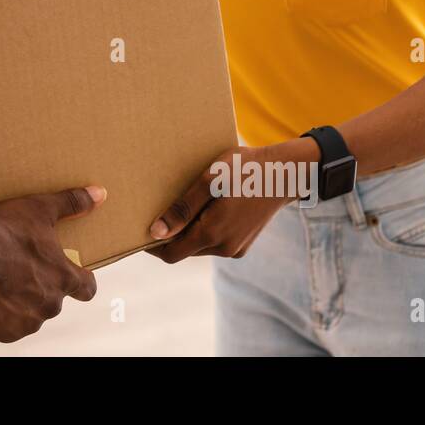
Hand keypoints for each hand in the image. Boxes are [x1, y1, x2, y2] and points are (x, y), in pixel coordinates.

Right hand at [0, 186, 104, 342]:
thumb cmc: (4, 229)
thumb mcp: (40, 208)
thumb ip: (72, 203)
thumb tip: (100, 193)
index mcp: (63, 278)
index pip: (87, 289)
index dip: (82, 281)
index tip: (75, 276)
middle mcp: (50, 304)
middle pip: (53, 300)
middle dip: (39, 288)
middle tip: (19, 269)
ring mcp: (27, 321)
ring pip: (29, 315)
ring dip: (20, 303)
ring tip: (0, 282)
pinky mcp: (4, 332)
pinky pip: (7, 327)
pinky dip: (0, 316)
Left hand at [148, 140, 317, 262]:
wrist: (285, 172)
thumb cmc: (245, 170)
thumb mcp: (210, 181)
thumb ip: (182, 208)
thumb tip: (156, 232)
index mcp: (213, 234)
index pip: (170, 254)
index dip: (152, 245)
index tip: (139, 227)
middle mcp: (224, 248)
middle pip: (184, 250)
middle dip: (170, 235)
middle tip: (157, 209)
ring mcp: (236, 247)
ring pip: (199, 245)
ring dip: (188, 230)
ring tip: (182, 204)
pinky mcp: (243, 243)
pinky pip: (215, 241)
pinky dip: (204, 229)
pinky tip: (205, 207)